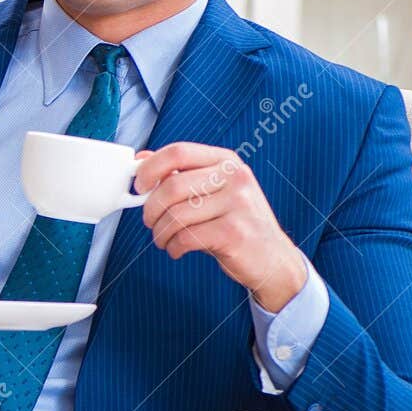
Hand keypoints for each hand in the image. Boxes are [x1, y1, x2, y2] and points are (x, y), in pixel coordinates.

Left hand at [133, 142, 305, 310]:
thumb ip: (180, 175)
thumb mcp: (213, 192)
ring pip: (176, 214)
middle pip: (172, 186)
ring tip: (164, 240)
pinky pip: (186, 237)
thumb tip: (142, 158)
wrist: (272, 259)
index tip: (139, 186)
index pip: (178, 151)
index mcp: (226, 161)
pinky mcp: (234, 232)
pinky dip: (173, 247)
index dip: (150, 168)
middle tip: (150, 222)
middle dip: (151, 209)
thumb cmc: (236, 223)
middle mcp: (235, 177)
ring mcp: (238, 204)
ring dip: (160, 232)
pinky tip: (177, 249)